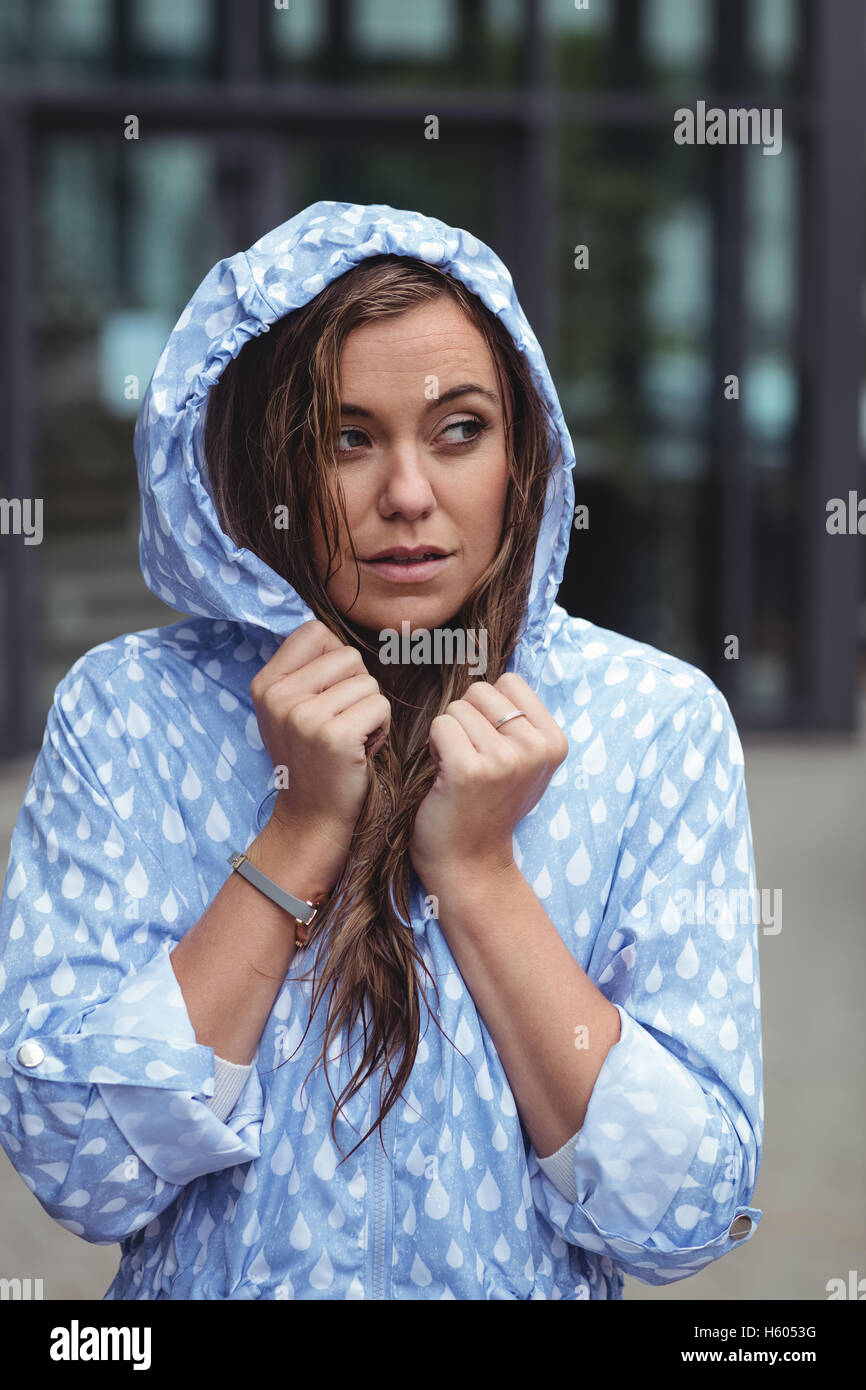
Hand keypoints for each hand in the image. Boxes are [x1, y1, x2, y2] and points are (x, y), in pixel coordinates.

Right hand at [249, 620, 390, 884]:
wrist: (311, 819)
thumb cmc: (312, 760)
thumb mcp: (289, 711)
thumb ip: (303, 671)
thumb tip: (327, 630)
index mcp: (265, 684)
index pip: (314, 631)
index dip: (335, 658)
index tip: (329, 694)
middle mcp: (279, 696)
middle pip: (348, 656)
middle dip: (357, 688)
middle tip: (340, 724)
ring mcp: (305, 716)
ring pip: (369, 683)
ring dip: (370, 711)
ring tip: (350, 739)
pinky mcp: (335, 735)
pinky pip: (379, 706)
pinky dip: (380, 728)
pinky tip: (361, 751)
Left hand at [409, 673, 568, 885]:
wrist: (471, 863)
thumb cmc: (488, 806)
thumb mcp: (524, 763)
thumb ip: (521, 722)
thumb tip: (499, 676)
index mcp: (555, 741)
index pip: (510, 683)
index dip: (489, 709)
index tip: (490, 744)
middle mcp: (536, 748)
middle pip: (481, 691)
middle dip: (466, 720)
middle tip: (471, 760)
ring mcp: (505, 759)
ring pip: (457, 708)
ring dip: (448, 735)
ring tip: (459, 769)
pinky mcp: (470, 770)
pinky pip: (440, 726)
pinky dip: (434, 747)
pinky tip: (444, 775)